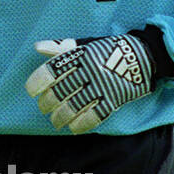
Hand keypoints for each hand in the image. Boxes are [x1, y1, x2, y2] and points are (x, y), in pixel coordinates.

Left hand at [25, 33, 153, 132]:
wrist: (142, 56)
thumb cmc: (108, 50)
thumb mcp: (85, 44)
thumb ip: (61, 47)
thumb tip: (38, 47)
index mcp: (80, 56)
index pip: (51, 71)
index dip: (37, 83)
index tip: (32, 91)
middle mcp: (89, 71)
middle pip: (60, 92)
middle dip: (47, 104)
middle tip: (44, 108)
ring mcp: (102, 87)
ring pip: (73, 108)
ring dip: (60, 118)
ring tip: (56, 122)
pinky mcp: (113, 100)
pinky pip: (93, 117)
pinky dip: (80, 125)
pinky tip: (73, 128)